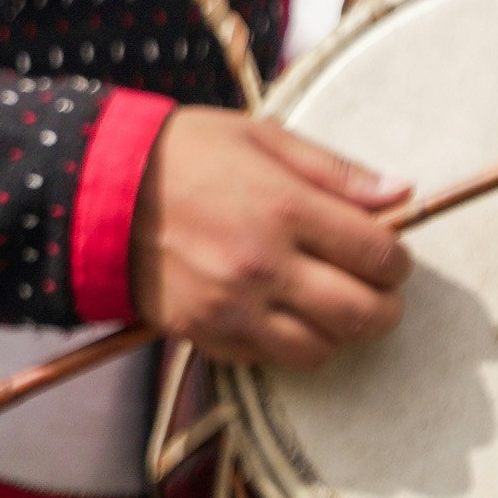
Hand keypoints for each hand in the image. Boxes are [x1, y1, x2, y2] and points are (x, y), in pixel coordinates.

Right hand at [139, 107, 411, 365]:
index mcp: (285, 208)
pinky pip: (269, 359)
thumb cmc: (184, 154)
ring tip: (326, 305)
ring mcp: (233, 306)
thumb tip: (403, 194)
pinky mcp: (205, 332)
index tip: (387, 254)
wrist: (95, 189)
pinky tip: (277, 312)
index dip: (397, 260)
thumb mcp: (261, 139)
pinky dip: (285, 343)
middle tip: (374, 290)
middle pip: (363, 314)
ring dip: (336, 331)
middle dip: (384, 306)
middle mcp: (264, 264)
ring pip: (321, 349)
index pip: (379, 255)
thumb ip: (335, 171)